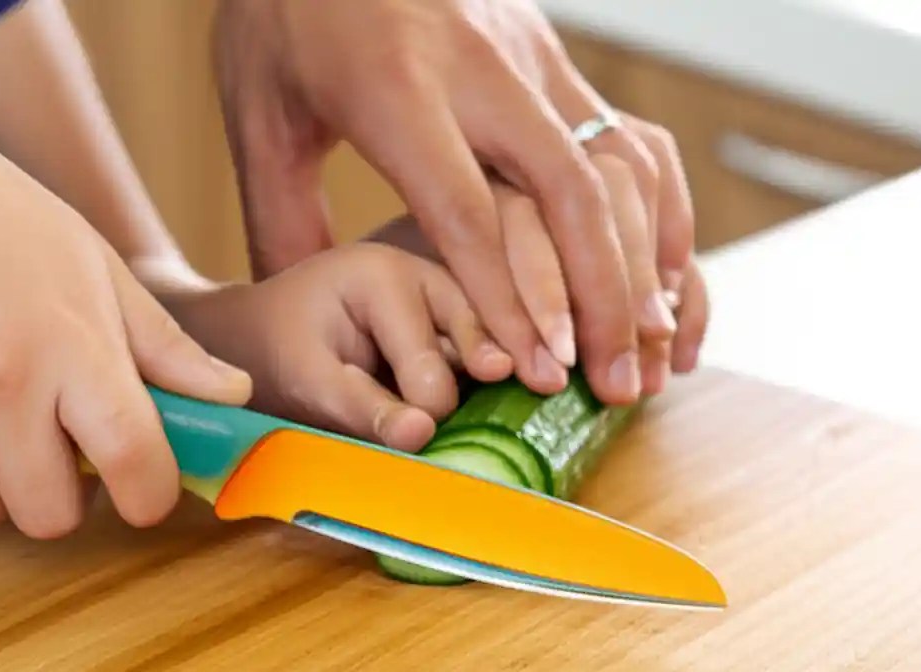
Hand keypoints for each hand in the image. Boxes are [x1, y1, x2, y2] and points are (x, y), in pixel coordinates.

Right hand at [0, 27, 250, 537]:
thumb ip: (159, 341)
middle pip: (51, 517)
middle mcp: (0, 387)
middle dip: (67, 497)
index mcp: (70, 340)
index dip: (151, 495)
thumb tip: (230, 396)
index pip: (135, 464)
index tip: (146, 488)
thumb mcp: (82, 253)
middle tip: (62, 446)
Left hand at [162, 244, 514, 451]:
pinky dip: (505, 365)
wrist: (268, 331)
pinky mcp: (461, 314)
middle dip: (496, 373)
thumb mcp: (307, 382)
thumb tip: (421, 436)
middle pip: (483, 336)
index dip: (431, 409)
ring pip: (503, 334)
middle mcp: (427, 272)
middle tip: (533, 396)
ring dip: (511, 367)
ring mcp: (450, 291)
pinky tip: (534, 381)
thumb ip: (361, 408)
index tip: (429, 437)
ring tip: (542, 389)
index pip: (429, 358)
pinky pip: (500, 340)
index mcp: (384, 276)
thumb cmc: (280, 354)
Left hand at [213, 0, 696, 400]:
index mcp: (395, 85)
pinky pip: (630, 138)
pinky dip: (658, 211)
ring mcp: (531, 57)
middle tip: (612, 386)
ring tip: (651, 350)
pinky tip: (662, 274)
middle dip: (599, 299)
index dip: (505, 296)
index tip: (533, 369)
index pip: (465, 208)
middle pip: (567, 192)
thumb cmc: (287, 10)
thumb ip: (281, 215)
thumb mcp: (258, 110)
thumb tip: (303, 311)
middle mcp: (481, 69)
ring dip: (642, 263)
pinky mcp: (554, 57)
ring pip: (618, 165)